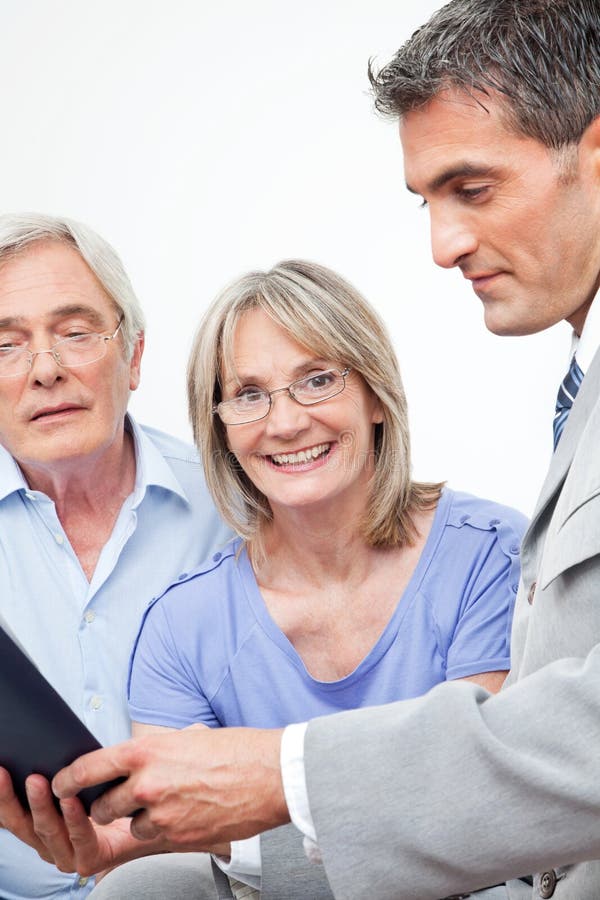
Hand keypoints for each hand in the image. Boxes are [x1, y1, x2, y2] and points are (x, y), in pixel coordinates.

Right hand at [0, 767, 163, 876]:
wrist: (147, 817)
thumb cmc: (110, 793)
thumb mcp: (79, 779)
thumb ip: (62, 772)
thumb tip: (40, 745)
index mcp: (41, 827)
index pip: (12, 814)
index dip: (1, 795)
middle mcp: (49, 845)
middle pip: (21, 824)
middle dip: (10, 798)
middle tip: (4, 772)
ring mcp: (68, 855)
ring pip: (47, 831)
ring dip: (40, 805)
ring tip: (36, 781)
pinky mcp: (90, 860)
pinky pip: (79, 838)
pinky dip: (73, 818)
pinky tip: (71, 801)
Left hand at [53, 724, 289, 847]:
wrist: (271, 774)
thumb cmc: (233, 750)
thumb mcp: (186, 738)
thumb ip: (155, 751)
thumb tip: (134, 760)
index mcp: (146, 751)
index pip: (89, 767)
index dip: (68, 779)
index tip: (59, 784)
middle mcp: (147, 782)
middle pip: (101, 805)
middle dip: (107, 805)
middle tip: (123, 799)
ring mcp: (161, 813)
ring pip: (128, 825)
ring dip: (139, 819)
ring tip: (168, 803)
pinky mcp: (178, 835)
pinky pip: (154, 837)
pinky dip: (162, 830)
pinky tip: (185, 814)